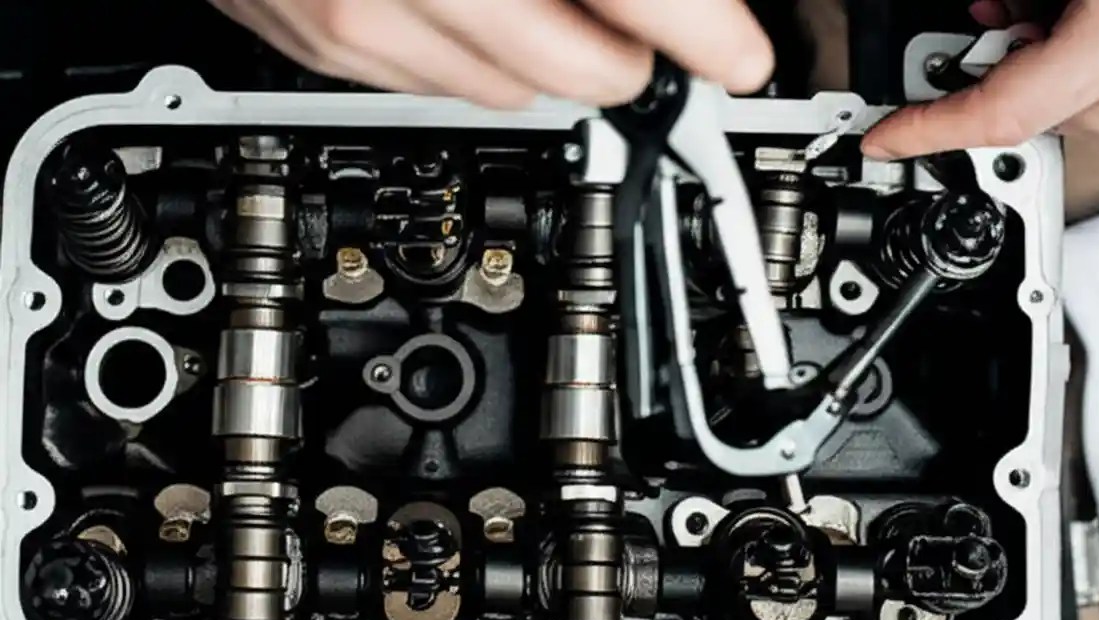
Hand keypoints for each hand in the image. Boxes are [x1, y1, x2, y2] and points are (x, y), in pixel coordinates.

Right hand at [208, 0, 773, 107]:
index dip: (704, 33)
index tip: (737, 57)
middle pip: (574, 67)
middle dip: (625, 60)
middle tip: (644, 37)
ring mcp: (355, 9)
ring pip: (505, 90)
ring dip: (546, 59)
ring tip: (538, 3)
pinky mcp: (318, 38)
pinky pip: (433, 86)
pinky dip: (471, 56)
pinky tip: (463, 4)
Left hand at [863, 0, 1098, 157]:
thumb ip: (1027, 6)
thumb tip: (987, 25)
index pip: (1001, 112)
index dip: (932, 128)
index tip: (889, 138)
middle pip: (1042, 113)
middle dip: (1015, 70)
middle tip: (1006, 19)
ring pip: (1084, 114)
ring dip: (1063, 73)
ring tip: (1080, 11)